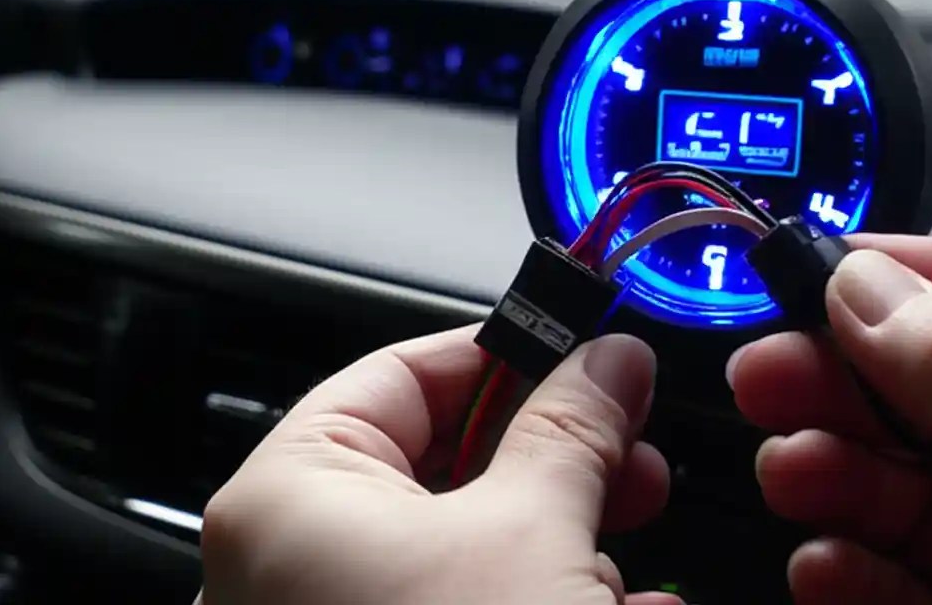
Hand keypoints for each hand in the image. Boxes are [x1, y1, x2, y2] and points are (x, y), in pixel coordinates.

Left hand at [199, 328, 678, 604]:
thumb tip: (609, 358)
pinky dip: (542, 599)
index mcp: (293, 498)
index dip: (505, 354)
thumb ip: (572, 427)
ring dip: (563, 533)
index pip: (402, 374)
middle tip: (627, 440)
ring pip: (463, 546)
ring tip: (638, 526)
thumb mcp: (534, 535)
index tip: (587, 351)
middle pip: (440, 462)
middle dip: (552, 453)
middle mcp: (295, 565)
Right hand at [729, 236, 931, 603]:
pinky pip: (915, 578)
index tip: (813, 275)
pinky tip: (828, 567)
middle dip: (853, 387)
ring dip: (842, 479)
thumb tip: (870, 284)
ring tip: (793, 473)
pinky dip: (860, 573)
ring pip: (919, 486)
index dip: (914, 280)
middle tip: (770, 375)